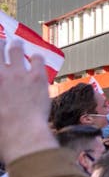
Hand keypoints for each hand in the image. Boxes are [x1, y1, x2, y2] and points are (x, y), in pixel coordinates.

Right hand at [0, 45, 55, 163]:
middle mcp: (0, 74)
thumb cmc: (2, 130)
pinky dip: (35, 57)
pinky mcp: (37, 76)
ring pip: (16, 48)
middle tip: (1, 42)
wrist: (21, 134)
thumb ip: (1, 92)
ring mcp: (18, 73)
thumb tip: (4, 91)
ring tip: (17, 43)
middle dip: (0, 44)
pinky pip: (37, 58)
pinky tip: (36, 58)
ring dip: (16, 45)